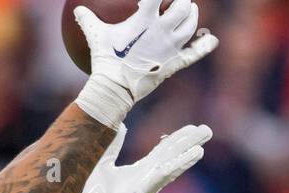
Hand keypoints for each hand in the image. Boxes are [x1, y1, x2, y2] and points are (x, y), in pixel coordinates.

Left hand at [59, 122, 211, 192]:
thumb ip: (113, 146)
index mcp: (141, 170)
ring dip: (186, 157)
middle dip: (189, 143)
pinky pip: (160, 179)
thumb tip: (121, 125)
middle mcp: (148, 178)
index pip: (163, 150)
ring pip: (170, 168)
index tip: (192, 127)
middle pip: (172, 156)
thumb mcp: (103, 164)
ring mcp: (147, 188)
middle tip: (207, 131)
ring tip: (201, 146)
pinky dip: (173, 169)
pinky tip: (183, 163)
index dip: (177, 138)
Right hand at [77, 0, 218, 112]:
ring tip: (190, 12)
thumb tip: (76, 10)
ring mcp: (172, 47)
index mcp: (146, 18)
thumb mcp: (94, 36)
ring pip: (192, 25)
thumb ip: (87, 19)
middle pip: (183, 6)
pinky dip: (205, 44)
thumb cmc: (105, 60)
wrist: (115, 88)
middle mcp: (163, 29)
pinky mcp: (175, 63)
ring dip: (193, 16)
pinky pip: (196, 52)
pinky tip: (212, 40)